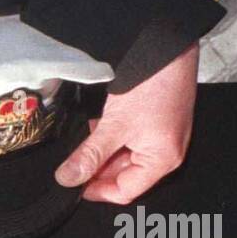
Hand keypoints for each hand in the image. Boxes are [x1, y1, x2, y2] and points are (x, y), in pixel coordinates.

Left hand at [55, 43, 198, 203]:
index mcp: (162, 160)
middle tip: (75, 161)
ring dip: (103, 152)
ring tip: (87, 139)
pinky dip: (113, 138)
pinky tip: (100, 126)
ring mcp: (163, 137)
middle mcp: (167, 152)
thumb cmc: (153, 83)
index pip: (125, 191)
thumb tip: (69, 178)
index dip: (97, 191)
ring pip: (125, 157)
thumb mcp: (114, 125)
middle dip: (98, 169)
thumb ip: (90, 155)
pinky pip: (132, 140)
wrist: (167, 46)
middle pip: (125, 175)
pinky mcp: (158, 122)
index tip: (74, 185)